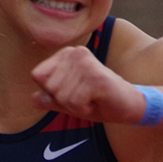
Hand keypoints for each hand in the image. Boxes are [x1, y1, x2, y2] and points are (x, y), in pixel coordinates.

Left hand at [31, 46, 146, 124]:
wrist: (129, 106)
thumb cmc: (99, 101)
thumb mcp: (69, 102)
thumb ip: (50, 99)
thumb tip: (33, 99)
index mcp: (66, 54)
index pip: (38, 76)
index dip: (52, 92)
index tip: (73, 92)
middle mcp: (75, 53)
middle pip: (49, 87)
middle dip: (65, 100)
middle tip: (85, 96)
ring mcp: (86, 63)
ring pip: (61, 96)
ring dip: (76, 106)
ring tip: (92, 98)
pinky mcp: (96, 77)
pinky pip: (75, 102)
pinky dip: (85, 109)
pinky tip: (98, 101)